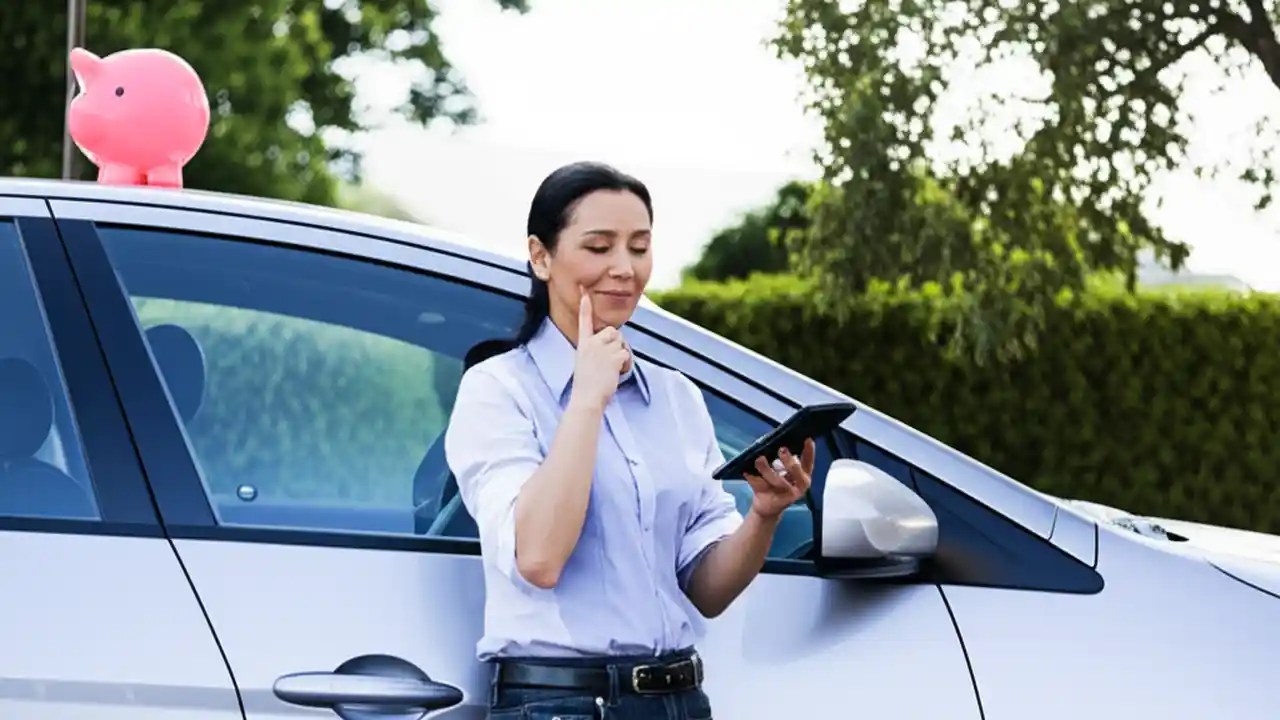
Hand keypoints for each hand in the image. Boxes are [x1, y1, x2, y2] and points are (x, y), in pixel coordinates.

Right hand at [568, 287, 630, 411]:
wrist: (587, 397)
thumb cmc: (587, 386)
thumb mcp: (586, 364)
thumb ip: (597, 352)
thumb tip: (613, 349)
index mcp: (583, 345)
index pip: (584, 321)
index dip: (585, 306)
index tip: (584, 292)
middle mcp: (592, 343)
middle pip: (613, 331)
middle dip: (616, 343)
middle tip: (610, 361)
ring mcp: (603, 349)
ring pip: (621, 342)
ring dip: (621, 354)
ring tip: (612, 370)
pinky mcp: (614, 356)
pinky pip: (627, 354)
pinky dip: (626, 364)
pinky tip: (617, 373)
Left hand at [745, 438, 814, 519]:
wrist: (767, 507)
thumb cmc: (776, 484)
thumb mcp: (784, 473)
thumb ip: (785, 460)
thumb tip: (778, 443)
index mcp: (803, 476)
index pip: (809, 463)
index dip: (810, 452)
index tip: (807, 439)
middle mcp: (799, 486)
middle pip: (797, 472)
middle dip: (789, 461)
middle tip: (781, 450)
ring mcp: (788, 495)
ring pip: (777, 481)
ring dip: (767, 469)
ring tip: (759, 459)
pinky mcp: (774, 501)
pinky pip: (761, 487)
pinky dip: (752, 478)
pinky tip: (746, 471)